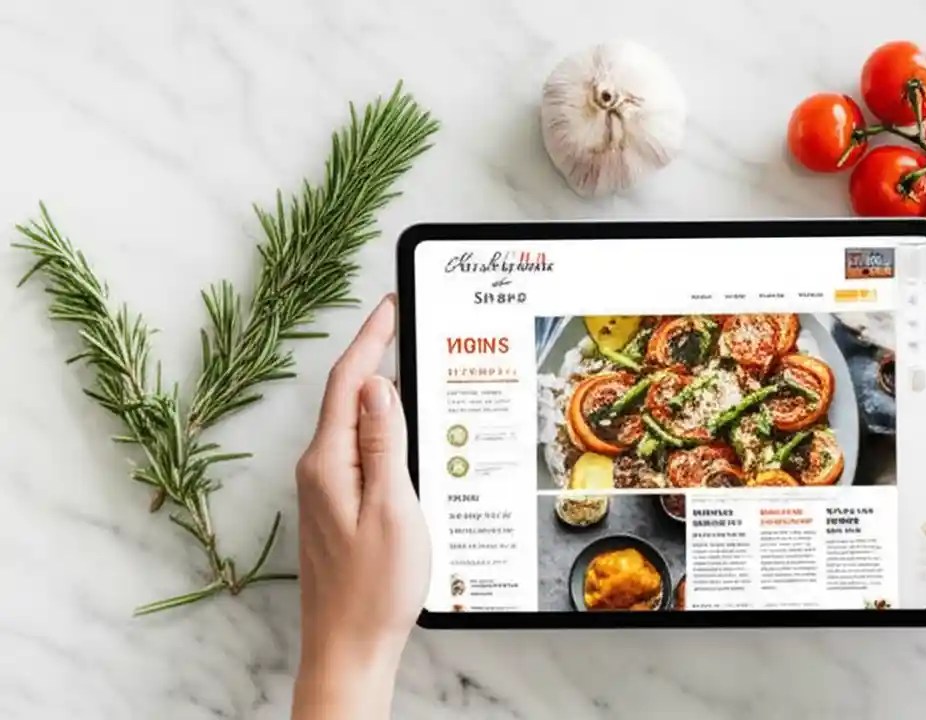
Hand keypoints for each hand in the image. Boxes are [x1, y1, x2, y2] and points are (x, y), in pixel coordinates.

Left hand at [292, 295, 427, 719]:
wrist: (349, 647)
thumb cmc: (374, 588)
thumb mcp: (392, 509)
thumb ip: (384, 444)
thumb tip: (380, 386)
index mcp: (329, 462)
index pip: (349, 381)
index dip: (371, 337)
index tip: (391, 304)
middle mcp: (319, 469)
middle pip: (349, 395)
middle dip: (378, 354)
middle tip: (409, 323)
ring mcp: (326, 488)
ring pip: (356, 423)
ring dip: (384, 394)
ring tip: (417, 369)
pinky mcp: (337, 506)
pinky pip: (360, 451)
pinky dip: (385, 430)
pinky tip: (410, 434)